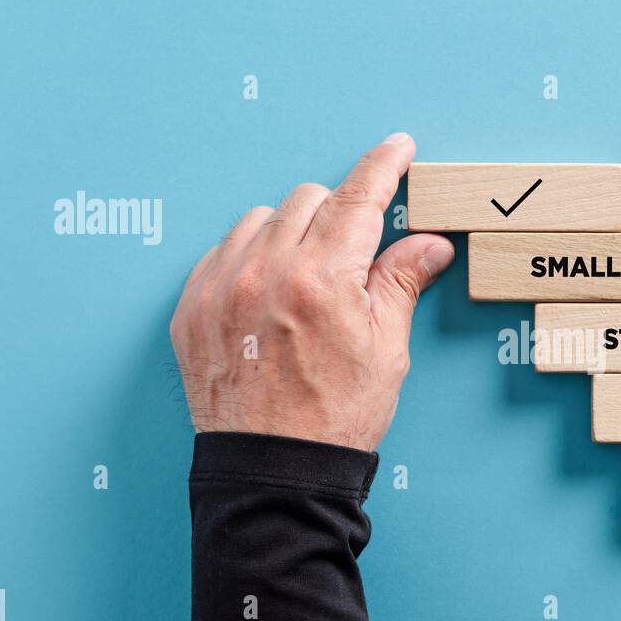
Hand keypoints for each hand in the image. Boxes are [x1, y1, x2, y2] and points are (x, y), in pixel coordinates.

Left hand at [170, 133, 453, 450]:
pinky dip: (249, 258)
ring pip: (261, 218)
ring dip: (290, 233)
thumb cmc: (336, 417)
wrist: (273, 472)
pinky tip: (267, 295)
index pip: (358, 197)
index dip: (383, 166)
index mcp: (321, 279)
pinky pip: (221, 251)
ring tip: (305, 280)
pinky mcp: (191, 308)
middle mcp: (265, 272)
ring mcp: (221, 288)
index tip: (397, 148)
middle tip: (353, 255)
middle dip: (338, 215)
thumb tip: (428, 245)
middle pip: (309, 199)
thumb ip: (401, 283)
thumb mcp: (386, 349)